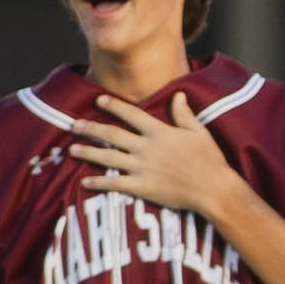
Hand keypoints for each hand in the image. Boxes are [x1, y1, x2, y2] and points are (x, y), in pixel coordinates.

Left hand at [68, 94, 236, 219]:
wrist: (213, 189)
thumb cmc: (209, 160)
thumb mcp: (198, 131)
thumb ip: (184, 114)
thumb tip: (178, 95)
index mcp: (159, 131)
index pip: (131, 114)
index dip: (114, 106)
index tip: (98, 101)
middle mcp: (146, 147)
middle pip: (112, 135)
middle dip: (91, 129)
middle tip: (74, 125)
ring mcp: (142, 168)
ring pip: (108, 158)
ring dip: (88, 153)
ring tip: (72, 149)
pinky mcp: (142, 187)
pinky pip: (115, 184)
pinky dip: (99, 183)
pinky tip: (85, 182)